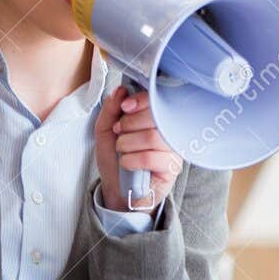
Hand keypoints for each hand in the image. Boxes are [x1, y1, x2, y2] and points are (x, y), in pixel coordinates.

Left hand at [94, 83, 180, 212]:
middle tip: (119, 132)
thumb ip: (111, 109)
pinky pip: (152, 157)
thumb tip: (121, 91)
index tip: (125, 107)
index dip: (141, 100)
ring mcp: (173, 149)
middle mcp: (169, 131)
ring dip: (128, 143)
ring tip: (121, 149)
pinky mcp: (171, 169)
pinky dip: (131, 159)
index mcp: (156, 118)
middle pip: (156, 117)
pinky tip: (126, 163)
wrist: (116, 189)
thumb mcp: (105, 130)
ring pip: (153, 137)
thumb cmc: (114, 159)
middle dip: (130, 123)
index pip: (159, 100)